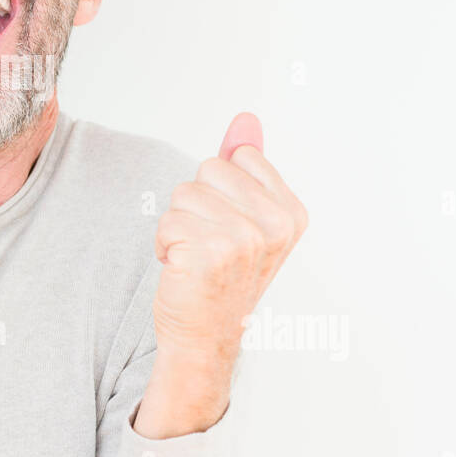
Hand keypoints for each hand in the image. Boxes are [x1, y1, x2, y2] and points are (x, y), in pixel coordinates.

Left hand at [135, 113, 306, 437]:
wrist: (204, 337)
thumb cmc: (221, 276)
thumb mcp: (244, 217)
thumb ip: (246, 165)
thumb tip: (246, 119)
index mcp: (291, 213)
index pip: (237, 157)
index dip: (221, 188)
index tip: (230, 227)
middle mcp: (275, 227)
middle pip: (208, 169)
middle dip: (196, 204)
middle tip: (209, 246)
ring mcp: (243, 241)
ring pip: (184, 194)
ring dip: (178, 226)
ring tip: (195, 259)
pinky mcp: (207, 254)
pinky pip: (166, 221)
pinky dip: (163, 245)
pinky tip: (181, 271)